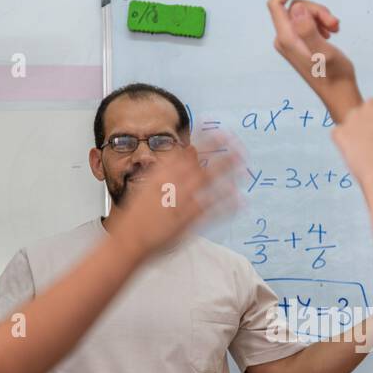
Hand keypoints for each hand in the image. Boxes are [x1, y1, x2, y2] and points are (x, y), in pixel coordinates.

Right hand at [108, 135, 242, 256]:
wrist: (128, 240)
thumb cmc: (134, 217)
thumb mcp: (144, 188)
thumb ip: (162, 173)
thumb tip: (174, 161)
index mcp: (160, 176)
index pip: (185, 153)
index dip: (202, 141)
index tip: (217, 132)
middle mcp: (173, 186)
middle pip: (201, 165)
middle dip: (220, 154)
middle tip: (237, 144)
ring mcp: (183, 203)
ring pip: (209, 184)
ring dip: (227, 173)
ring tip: (243, 166)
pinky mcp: (189, 221)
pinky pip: (212, 210)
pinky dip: (227, 204)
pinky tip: (239, 199)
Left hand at [268, 0, 360, 119]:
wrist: (339, 93)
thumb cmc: (334, 76)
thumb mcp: (323, 51)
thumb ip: (308, 30)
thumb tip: (297, 9)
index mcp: (287, 39)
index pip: (276, 4)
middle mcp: (285, 39)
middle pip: (296, 8)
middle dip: (317, 10)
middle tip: (334, 25)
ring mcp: (292, 42)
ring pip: (304, 14)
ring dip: (321, 17)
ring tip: (334, 30)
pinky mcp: (301, 44)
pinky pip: (308, 23)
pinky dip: (321, 23)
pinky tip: (330, 34)